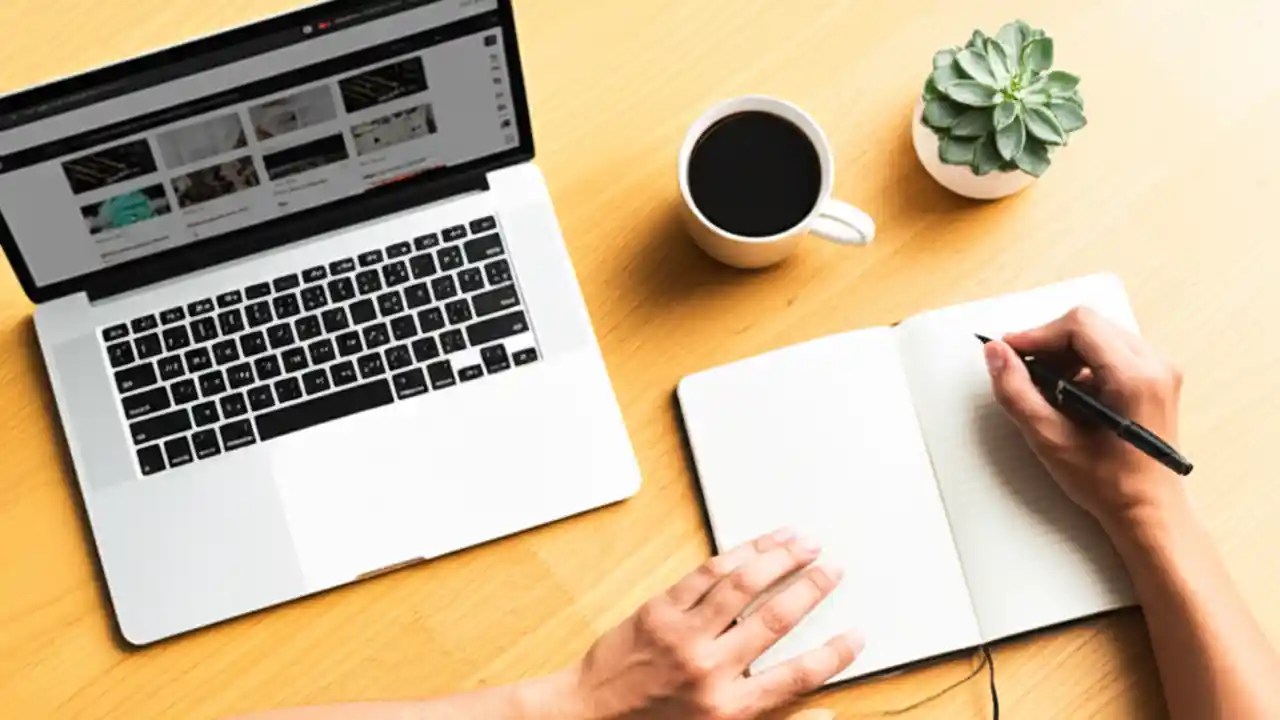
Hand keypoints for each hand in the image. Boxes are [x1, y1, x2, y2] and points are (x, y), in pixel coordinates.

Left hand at [568, 528, 861, 718]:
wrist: (587, 718)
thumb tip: (827, 715)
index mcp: (729, 709)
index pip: (797, 677)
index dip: (833, 655)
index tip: (857, 635)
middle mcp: (710, 670)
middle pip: (776, 619)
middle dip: (812, 588)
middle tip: (834, 568)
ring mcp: (684, 635)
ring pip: (743, 586)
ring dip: (779, 558)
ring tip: (804, 542)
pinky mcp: (660, 610)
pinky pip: (707, 574)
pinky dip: (737, 554)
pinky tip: (759, 543)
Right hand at [983, 307, 1188, 528]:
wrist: (1149, 510)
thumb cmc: (1109, 483)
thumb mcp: (1051, 440)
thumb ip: (1017, 393)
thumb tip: (995, 353)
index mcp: (1135, 378)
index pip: (1079, 326)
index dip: (1037, 334)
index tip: (1009, 354)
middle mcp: (1154, 365)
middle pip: (1089, 326)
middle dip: (1049, 343)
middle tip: (1023, 372)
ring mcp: (1159, 370)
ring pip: (1098, 335)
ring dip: (1064, 353)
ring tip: (1045, 388)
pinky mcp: (1155, 377)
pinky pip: (1111, 350)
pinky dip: (1081, 363)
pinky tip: (1068, 394)